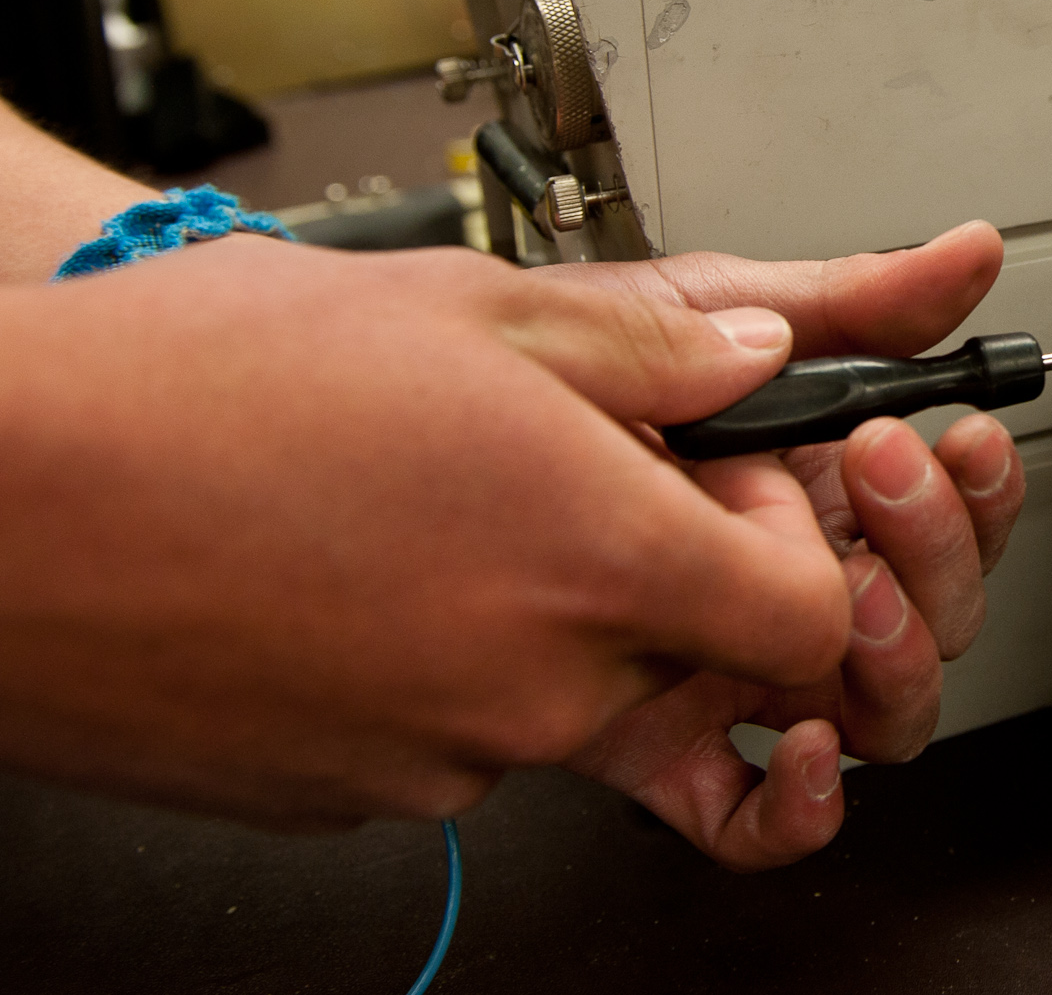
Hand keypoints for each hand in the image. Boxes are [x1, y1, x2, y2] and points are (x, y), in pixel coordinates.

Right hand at [0, 237, 829, 825]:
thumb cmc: (185, 393)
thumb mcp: (458, 307)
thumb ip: (644, 343)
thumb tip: (750, 351)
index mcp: (596, 559)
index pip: (813, 624)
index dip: (794, 550)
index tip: (732, 484)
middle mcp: (536, 688)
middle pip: (693, 661)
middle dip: (667, 571)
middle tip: (579, 472)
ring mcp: (440, 759)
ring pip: (570, 700)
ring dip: (546, 613)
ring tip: (436, 500)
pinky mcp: (353, 797)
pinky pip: (457, 738)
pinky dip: (444, 663)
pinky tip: (361, 566)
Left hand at [538, 224, 1025, 869]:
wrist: (382, 456)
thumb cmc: (532, 378)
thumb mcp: (696, 309)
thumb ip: (842, 296)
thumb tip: (963, 257)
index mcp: (815, 482)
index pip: (950, 507)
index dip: (977, 485)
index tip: (961, 437)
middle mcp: (787, 581)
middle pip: (936, 609)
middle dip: (937, 548)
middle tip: (882, 474)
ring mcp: (732, 670)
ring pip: (876, 712)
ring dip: (898, 664)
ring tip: (856, 600)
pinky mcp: (660, 748)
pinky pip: (749, 815)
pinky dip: (798, 804)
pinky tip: (803, 753)